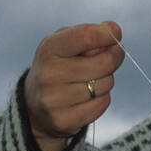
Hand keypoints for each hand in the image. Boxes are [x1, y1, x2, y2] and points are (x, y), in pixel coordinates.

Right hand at [23, 20, 124, 150]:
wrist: (34, 107)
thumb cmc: (57, 68)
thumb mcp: (64, 46)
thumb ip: (87, 36)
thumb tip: (113, 29)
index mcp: (49, 49)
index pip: (86, 37)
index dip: (107, 34)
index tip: (116, 33)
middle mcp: (49, 74)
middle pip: (103, 63)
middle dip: (114, 58)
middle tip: (114, 55)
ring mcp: (55, 100)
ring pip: (105, 85)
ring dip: (106, 80)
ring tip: (92, 80)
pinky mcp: (64, 121)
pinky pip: (101, 104)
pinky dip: (102, 99)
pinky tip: (89, 96)